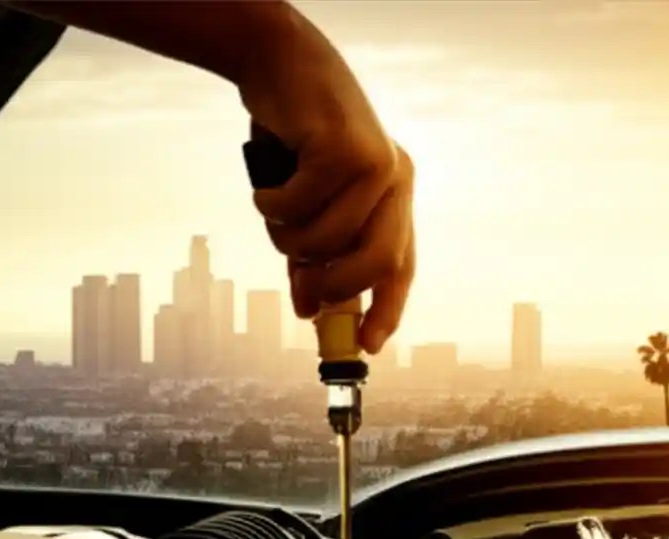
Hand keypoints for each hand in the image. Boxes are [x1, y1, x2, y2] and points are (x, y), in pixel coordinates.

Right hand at [238, 19, 414, 354]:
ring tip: (272, 208)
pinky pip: (300, 206)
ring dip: (287, 238)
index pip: (402, 264)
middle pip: (375, 262)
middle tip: (303, 292)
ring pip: (327, 239)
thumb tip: (308, 309)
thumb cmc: (294, 136)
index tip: (368, 346)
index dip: (387, 308)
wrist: (278, 63)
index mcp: (395, 194)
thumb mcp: (308, 202)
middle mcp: (394, 179)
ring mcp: (374, 162)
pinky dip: (272, 204)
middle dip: (335, 286)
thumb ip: (313, 254)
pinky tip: (265, 183)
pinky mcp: (343, 148)